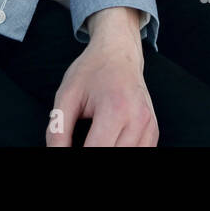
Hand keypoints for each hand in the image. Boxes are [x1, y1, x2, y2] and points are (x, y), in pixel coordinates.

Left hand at [47, 8, 154, 146]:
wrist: (119, 52)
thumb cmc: (93, 70)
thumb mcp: (67, 95)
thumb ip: (58, 131)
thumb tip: (56, 155)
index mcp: (115, 109)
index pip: (96, 151)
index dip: (77, 157)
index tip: (68, 147)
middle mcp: (138, 119)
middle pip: (114, 157)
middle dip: (93, 154)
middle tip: (80, 141)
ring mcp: (149, 126)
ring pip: (131, 158)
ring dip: (110, 154)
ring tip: (94, 141)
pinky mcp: (153, 130)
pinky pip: (141, 152)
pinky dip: (124, 152)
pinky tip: (110, 142)